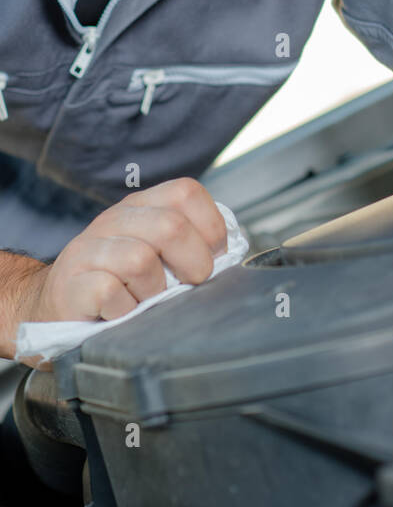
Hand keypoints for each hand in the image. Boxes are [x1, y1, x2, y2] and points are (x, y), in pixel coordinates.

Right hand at [14, 178, 226, 370]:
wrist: (52, 310)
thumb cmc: (114, 286)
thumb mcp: (153, 255)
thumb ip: (186, 247)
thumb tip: (227, 260)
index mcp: (140, 208)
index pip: (186, 192)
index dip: (211, 227)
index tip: (213, 258)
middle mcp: (114, 221)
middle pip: (170, 226)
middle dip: (194, 263)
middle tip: (188, 286)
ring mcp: (88, 250)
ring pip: (141, 260)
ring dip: (154, 292)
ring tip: (145, 301)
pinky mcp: (70, 285)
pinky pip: (109, 292)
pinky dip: (124, 310)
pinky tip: (120, 314)